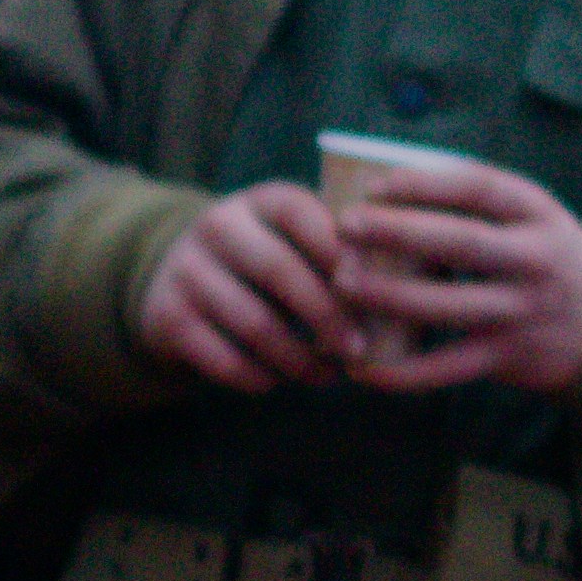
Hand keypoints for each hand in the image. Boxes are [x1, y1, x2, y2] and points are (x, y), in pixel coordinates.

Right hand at [134, 183, 358, 392]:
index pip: (304, 215)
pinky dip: (258, 377)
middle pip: (278, 270)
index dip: (341, 254)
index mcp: (261, 201)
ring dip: (298, 358)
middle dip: (326, 315)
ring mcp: (186, 270)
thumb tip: (414, 281)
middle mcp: (218, 225)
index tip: (376, 292)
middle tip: (359, 349)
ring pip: (253, 322)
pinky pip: (222, 358)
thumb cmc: (268, 263)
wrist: (177, 278)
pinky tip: (278, 380)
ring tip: (326, 375)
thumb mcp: (296, 240)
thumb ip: (343, 254)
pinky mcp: (167, 315)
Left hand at [326, 152, 581, 391]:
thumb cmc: (543, 253)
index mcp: (538, 214)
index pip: (480, 187)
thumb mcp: (532, 215)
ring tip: (342, 284)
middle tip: (343, 226)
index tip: (377, 185)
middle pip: (461, 243)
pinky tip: (364, 366)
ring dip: (388, 296)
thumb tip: (386, 187)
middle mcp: (534, 261)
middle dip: (397, 232)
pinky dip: (403, 371)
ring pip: (447, 306)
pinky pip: (448, 367)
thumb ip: (477, 202)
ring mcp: (522, 312)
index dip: (425, 184)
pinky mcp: (509, 357)